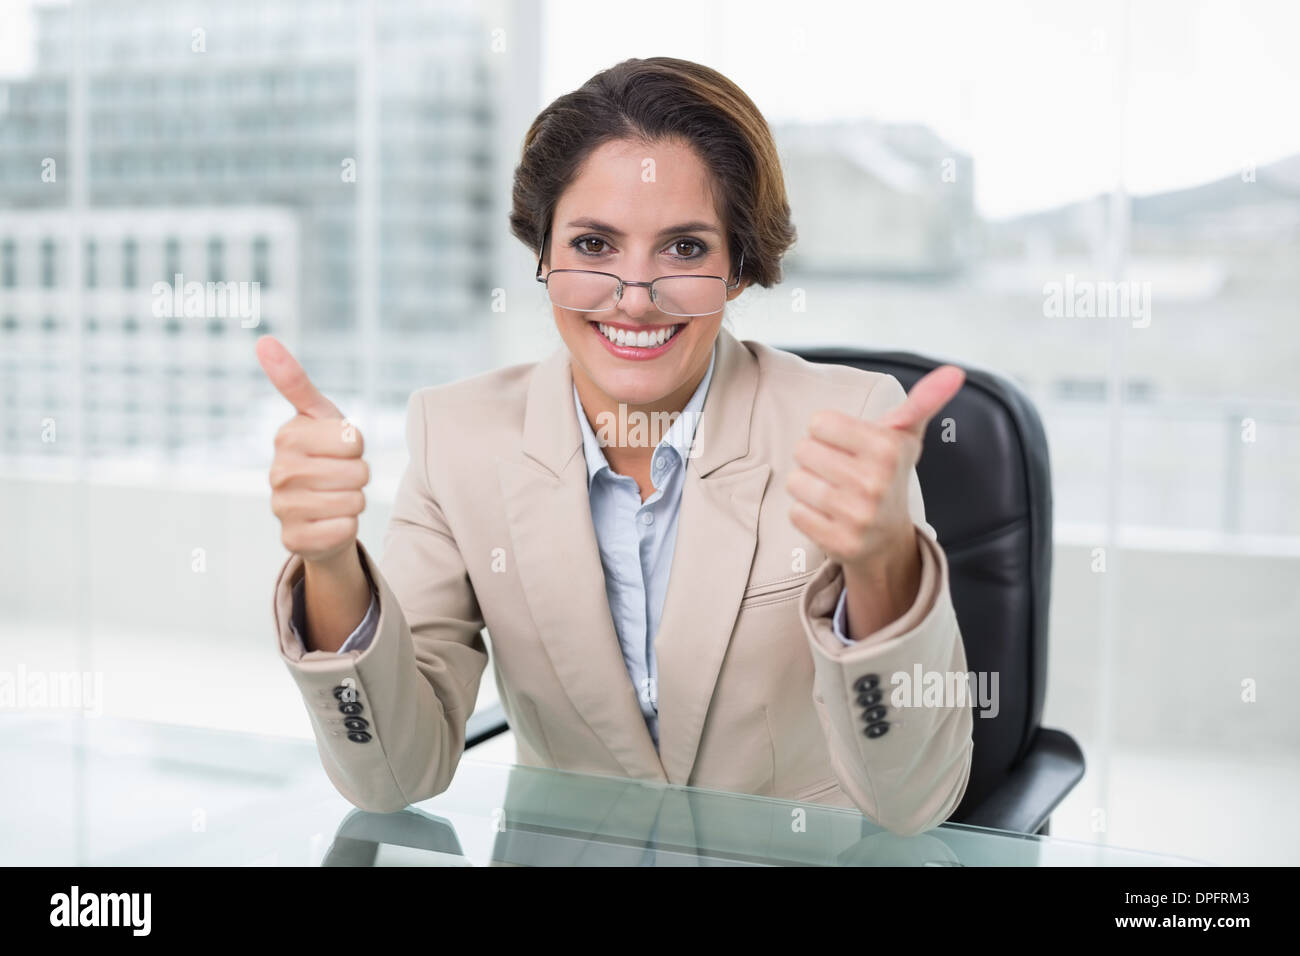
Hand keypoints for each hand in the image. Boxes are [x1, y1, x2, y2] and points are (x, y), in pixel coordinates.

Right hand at [257, 336, 369, 565]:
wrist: (320, 512)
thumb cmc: (325, 456)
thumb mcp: (319, 416)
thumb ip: (295, 381)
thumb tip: (263, 341)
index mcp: (287, 436)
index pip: (353, 439)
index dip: (356, 445)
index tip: (339, 447)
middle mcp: (278, 472)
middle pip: (357, 471)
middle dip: (359, 474)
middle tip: (340, 476)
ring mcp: (282, 508)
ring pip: (354, 500)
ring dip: (354, 500)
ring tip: (335, 497)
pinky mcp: (293, 540)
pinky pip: (345, 529)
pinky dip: (346, 527)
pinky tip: (329, 522)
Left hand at [787, 366, 964, 571]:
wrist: (887, 539)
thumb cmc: (888, 476)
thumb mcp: (906, 437)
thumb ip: (923, 401)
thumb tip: (954, 371)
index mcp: (888, 449)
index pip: (819, 422)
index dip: (828, 432)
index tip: (848, 446)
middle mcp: (874, 482)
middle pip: (803, 450)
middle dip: (817, 458)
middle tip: (841, 471)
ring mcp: (857, 516)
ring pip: (795, 481)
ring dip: (808, 485)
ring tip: (833, 492)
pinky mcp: (838, 542)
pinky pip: (795, 513)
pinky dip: (806, 513)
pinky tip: (829, 516)